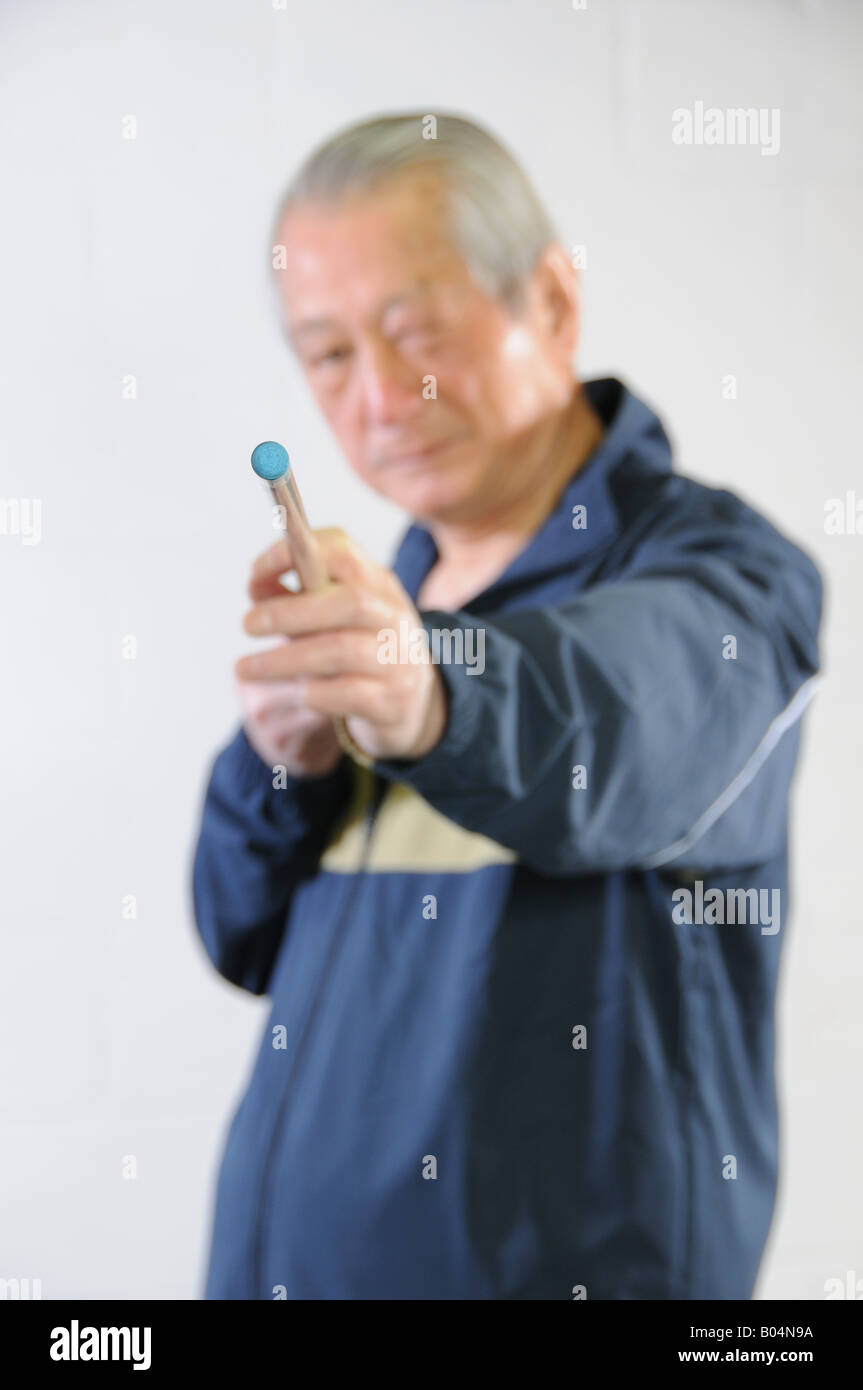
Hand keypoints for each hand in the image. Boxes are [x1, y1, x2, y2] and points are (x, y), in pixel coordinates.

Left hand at [235, 529, 447, 762]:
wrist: (413, 703)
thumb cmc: (360, 650)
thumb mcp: (333, 618)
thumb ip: (297, 598)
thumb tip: (256, 584)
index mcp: (378, 584)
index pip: (343, 551)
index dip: (296, 554)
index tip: (254, 571)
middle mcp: (395, 617)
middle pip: (350, 602)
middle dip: (290, 611)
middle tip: (247, 624)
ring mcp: (399, 660)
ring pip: (342, 651)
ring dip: (285, 659)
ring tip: (244, 669)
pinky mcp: (393, 702)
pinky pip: (348, 694)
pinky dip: (313, 692)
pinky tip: (295, 693)